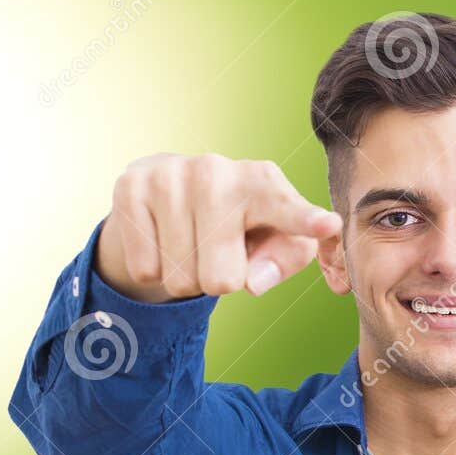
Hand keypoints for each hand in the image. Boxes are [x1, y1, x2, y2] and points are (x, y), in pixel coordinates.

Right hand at [95, 152, 342, 302]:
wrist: (169, 189)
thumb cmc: (240, 222)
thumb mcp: (275, 241)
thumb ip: (282, 261)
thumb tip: (253, 282)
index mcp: (263, 183)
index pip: (286, 210)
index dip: (305, 220)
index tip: (325, 224)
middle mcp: (215, 172)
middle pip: (222, 280)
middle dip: (219, 280)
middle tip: (217, 251)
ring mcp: (169, 177)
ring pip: (180, 279)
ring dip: (186, 275)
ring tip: (190, 242)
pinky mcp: (129, 187)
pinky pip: (146, 269)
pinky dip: (155, 268)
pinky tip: (162, 238)